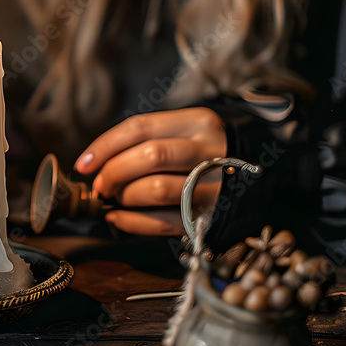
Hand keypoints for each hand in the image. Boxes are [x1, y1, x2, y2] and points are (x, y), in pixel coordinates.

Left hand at [75, 108, 226, 235]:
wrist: (263, 168)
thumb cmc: (203, 148)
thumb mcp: (182, 130)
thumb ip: (144, 140)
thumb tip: (94, 163)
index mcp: (198, 122)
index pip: (140, 128)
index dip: (104, 146)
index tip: (83, 164)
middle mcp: (211, 151)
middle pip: (150, 157)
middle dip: (114, 172)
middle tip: (100, 184)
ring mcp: (215, 186)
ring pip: (157, 189)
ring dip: (125, 197)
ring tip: (114, 198)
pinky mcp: (213, 215)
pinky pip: (166, 222)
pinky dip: (134, 223)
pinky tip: (118, 218)